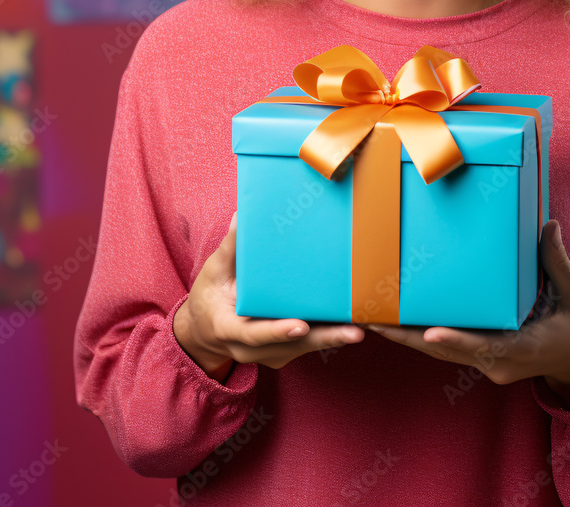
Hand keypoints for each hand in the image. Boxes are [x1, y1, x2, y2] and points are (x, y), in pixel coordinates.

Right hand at [173, 211, 365, 379]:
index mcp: (229, 329)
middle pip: (291, 346)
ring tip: (363, 325)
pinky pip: (308, 345)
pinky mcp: (284, 352)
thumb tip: (243, 216)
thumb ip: (230, 247)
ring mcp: (269, 354)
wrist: (205, 330)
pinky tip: (354, 322)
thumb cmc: (210, 295)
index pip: (253, 334)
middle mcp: (251, 348)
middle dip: (324, 339)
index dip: (277, 332)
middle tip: (354, 332)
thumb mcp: (214, 270)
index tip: (300, 327)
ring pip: (305, 348)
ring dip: (333, 338)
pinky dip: (329, 335)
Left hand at [365, 220, 569, 406]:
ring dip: (408, 338)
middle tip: (375, 321)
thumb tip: (548, 225)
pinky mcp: (480, 358)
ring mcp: (487, 363)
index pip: (486, 347)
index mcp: (523, 349)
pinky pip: (447, 348)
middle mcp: (498, 362)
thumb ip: (556, 263)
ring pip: (440, 352)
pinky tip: (397, 322)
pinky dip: (422, 336)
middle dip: (411, 338)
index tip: (431, 333)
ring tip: (372, 319)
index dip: (458, 341)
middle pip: (448, 352)